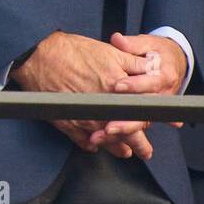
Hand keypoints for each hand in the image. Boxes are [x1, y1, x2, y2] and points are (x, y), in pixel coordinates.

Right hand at [11, 31, 154, 159]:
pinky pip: (83, 142)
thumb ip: (134, 63)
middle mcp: (103, 109)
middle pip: (128, 131)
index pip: (141, 109)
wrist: (40, 57)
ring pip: (107, 140)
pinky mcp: (68, 124)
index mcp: (117, 90)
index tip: (163, 121)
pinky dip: (92, 145)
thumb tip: (152, 69)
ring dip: (117, 147)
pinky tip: (96, 147)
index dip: (154, 116)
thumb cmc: (74, 51)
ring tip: (126, 152)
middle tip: (146, 151)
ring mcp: (86, 119)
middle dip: (140, 143)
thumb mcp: (110, 51)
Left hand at [86, 33, 187, 154]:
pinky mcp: (150, 115)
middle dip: (127, 120)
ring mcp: (157, 108)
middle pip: (145, 110)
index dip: (134, 85)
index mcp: (164, 75)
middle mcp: (164, 95)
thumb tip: (117, 40)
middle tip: (108, 127)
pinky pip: (136, 127)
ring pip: (140, 123)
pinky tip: (106, 143)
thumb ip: (131, 44)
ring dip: (122, 133)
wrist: (176, 62)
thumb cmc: (159, 52)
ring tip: (101, 136)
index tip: (117, 86)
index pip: (149, 82)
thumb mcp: (148, 44)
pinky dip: (122, 137)